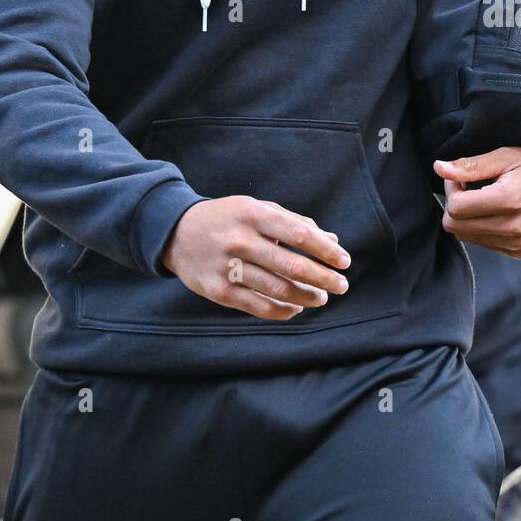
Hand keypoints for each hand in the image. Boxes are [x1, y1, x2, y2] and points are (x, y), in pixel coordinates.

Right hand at [161, 196, 350, 320]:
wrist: (176, 233)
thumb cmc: (229, 219)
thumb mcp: (259, 209)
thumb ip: (295, 223)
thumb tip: (333, 241)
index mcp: (254, 214)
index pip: (300, 235)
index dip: (326, 252)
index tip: (345, 262)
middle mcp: (240, 240)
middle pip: (292, 266)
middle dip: (324, 279)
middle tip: (342, 286)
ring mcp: (227, 267)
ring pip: (277, 290)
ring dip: (307, 297)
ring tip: (322, 298)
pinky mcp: (217, 291)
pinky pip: (257, 307)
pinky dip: (282, 310)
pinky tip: (296, 308)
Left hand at [434, 146, 520, 257]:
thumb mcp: (507, 156)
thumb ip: (471, 166)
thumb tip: (438, 168)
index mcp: (509, 201)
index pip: (456, 208)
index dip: (451, 188)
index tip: (461, 176)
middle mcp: (513, 228)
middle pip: (455, 226)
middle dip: (455, 204)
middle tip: (468, 185)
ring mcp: (517, 243)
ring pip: (466, 236)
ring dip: (467, 216)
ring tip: (484, 196)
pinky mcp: (519, 252)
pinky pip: (483, 243)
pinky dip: (481, 227)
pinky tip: (496, 210)